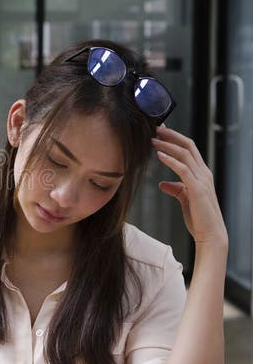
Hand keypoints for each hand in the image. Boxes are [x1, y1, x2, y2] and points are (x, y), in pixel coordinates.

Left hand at [152, 125, 227, 248]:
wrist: (210, 235)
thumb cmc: (199, 219)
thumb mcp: (185, 200)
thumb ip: (176, 189)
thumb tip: (163, 184)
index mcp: (202, 174)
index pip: (189, 149)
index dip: (176, 138)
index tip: (161, 132)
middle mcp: (204, 174)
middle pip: (188, 146)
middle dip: (172, 135)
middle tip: (156, 128)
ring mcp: (202, 180)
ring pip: (185, 155)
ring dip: (168, 145)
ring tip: (153, 140)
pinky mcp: (197, 189)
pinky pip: (183, 170)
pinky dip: (171, 160)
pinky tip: (160, 155)